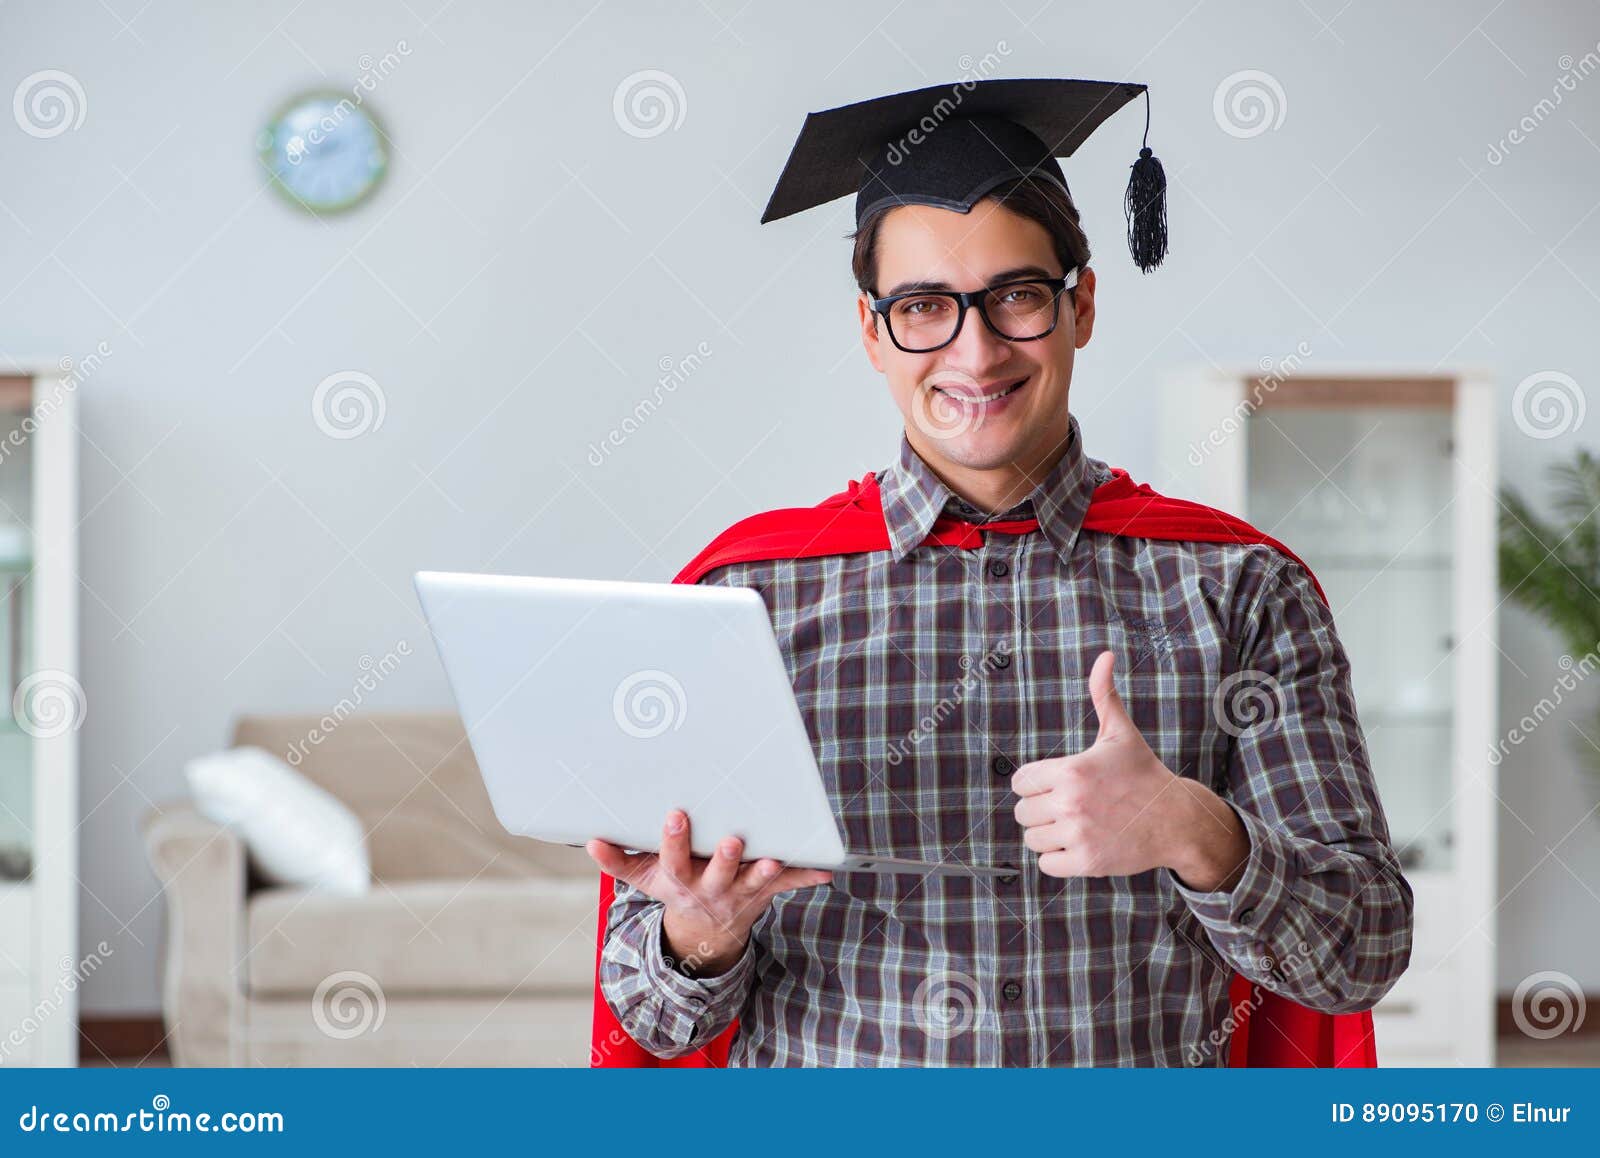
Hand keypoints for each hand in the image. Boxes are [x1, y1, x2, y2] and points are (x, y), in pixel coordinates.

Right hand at [586, 809, 831, 976]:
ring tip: (772, 858)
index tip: (676, 815)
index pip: (673, 859)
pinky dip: (806, 877)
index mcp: (679, 880)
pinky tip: (826, 870)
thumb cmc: (674, 889)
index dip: (674, 839)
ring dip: (765, 870)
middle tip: (731, 840)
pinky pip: (788, 885)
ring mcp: (740, 892)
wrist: (705, 932)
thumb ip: (617, 861)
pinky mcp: (764, 893)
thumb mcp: (643, 880)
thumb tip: (589, 842)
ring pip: (754, 882)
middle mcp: (710, 888)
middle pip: (717, 873)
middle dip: (724, 858)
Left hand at [1011, 650, 1247, 886]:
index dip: (1035, 784)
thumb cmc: (1143, 774)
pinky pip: (1046, 864)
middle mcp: (1070, 802)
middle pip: (1022, 812)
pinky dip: (1057, 859)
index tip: (1057, 785)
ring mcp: (1078, 834)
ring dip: (1048, 835)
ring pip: (1032, 839)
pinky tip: (1078, 845)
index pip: (1020, 782)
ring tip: (1074, 825)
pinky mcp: (1087, 861)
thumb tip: (1105, 655)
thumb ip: (1103, 694)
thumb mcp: (1120, 733)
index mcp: (1071, 770)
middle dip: (1040, 810)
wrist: (1177, 819)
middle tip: (1067, 807)